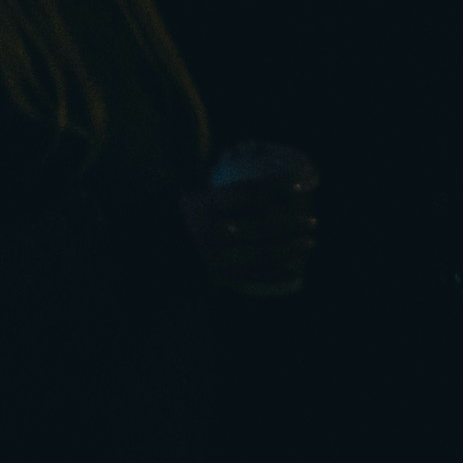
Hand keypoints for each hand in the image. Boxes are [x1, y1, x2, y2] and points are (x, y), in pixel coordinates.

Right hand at [183, 142, 320, 297]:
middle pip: (259, 227)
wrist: (151, 253)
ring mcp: (214, 258)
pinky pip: (253, 276)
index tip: (297, 185)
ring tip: (310, 241)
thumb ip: (226, 192)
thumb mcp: (194, 196)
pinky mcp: (217, 278)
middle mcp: (209, 233)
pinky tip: (295, 268)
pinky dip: (276, 272)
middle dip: (289, 224)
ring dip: (289, 248)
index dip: (274, 188)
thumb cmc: (178, 218)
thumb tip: (267, 184)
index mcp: (202, 206)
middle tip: (312, 221)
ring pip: (260, 253)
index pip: (246, 194)